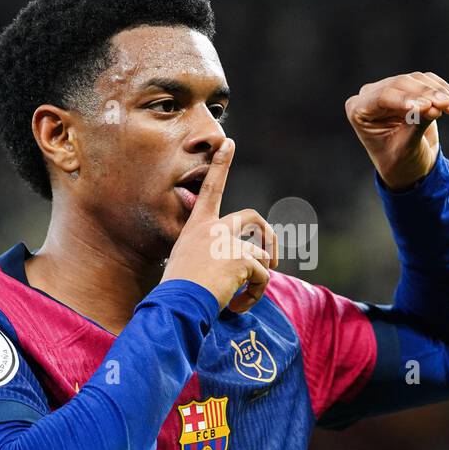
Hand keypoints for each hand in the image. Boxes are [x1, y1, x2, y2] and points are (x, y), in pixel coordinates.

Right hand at [162, 138, 278, 313]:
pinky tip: (236, 306)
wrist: (176, 304)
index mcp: (197, 226)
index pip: (211, 188)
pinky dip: (255, 295)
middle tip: (272, 261)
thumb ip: (209, 257)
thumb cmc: (177, 292)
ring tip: (238, 300)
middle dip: (269, 236)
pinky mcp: (241, 258)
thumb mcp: (187, 264)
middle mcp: (214, 228)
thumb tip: (236, 267)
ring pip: (261, 258)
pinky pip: (263, 277)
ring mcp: (228, 241)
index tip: (228, 142)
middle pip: (252, 217)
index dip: (221, 164)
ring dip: (256, 282)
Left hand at [345, 72, 448, 189]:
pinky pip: (427, 81)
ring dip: (438, 92)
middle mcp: (371, 96)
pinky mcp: (409, 88)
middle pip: (400, 85)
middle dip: (426, 94)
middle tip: (446, 104)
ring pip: (416, 80)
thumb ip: (417, 125)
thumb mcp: (406, 148)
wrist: (410, 167)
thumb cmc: (400, 162)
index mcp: (359, 111)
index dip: (405, 100)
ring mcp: (390, 89)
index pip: (383, 97)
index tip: (427, 106)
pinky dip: (442, 90)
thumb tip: (435, 106)